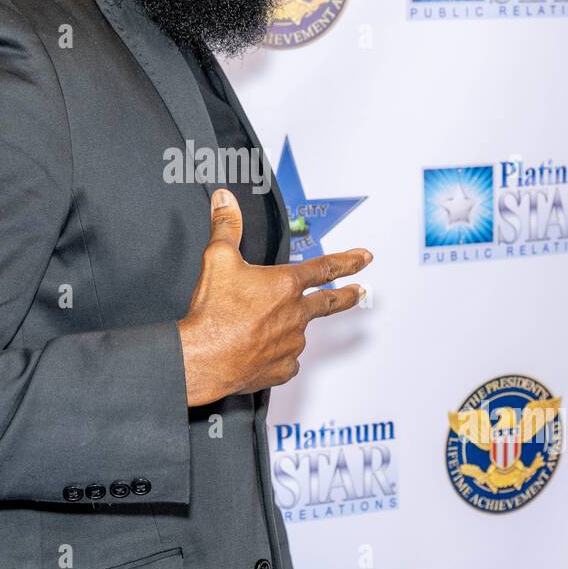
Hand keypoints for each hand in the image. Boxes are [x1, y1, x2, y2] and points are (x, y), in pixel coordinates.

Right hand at [177, 188, 371, 406]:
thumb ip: (226, 226)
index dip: (348, 259)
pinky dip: (277, 355)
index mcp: (286, 285)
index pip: (325, 267)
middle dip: (348, 295)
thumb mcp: (218, 259)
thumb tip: (225, 200)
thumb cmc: (214, 313)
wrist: (203, 359)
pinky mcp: (282, 368)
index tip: (364, 257)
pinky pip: (286, 360)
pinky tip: (259, 351)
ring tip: (260, 329)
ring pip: (298, 332)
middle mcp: (296, 314)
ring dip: (289, 328)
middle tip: (360, 291)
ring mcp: (292, 344)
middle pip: (330, 302)